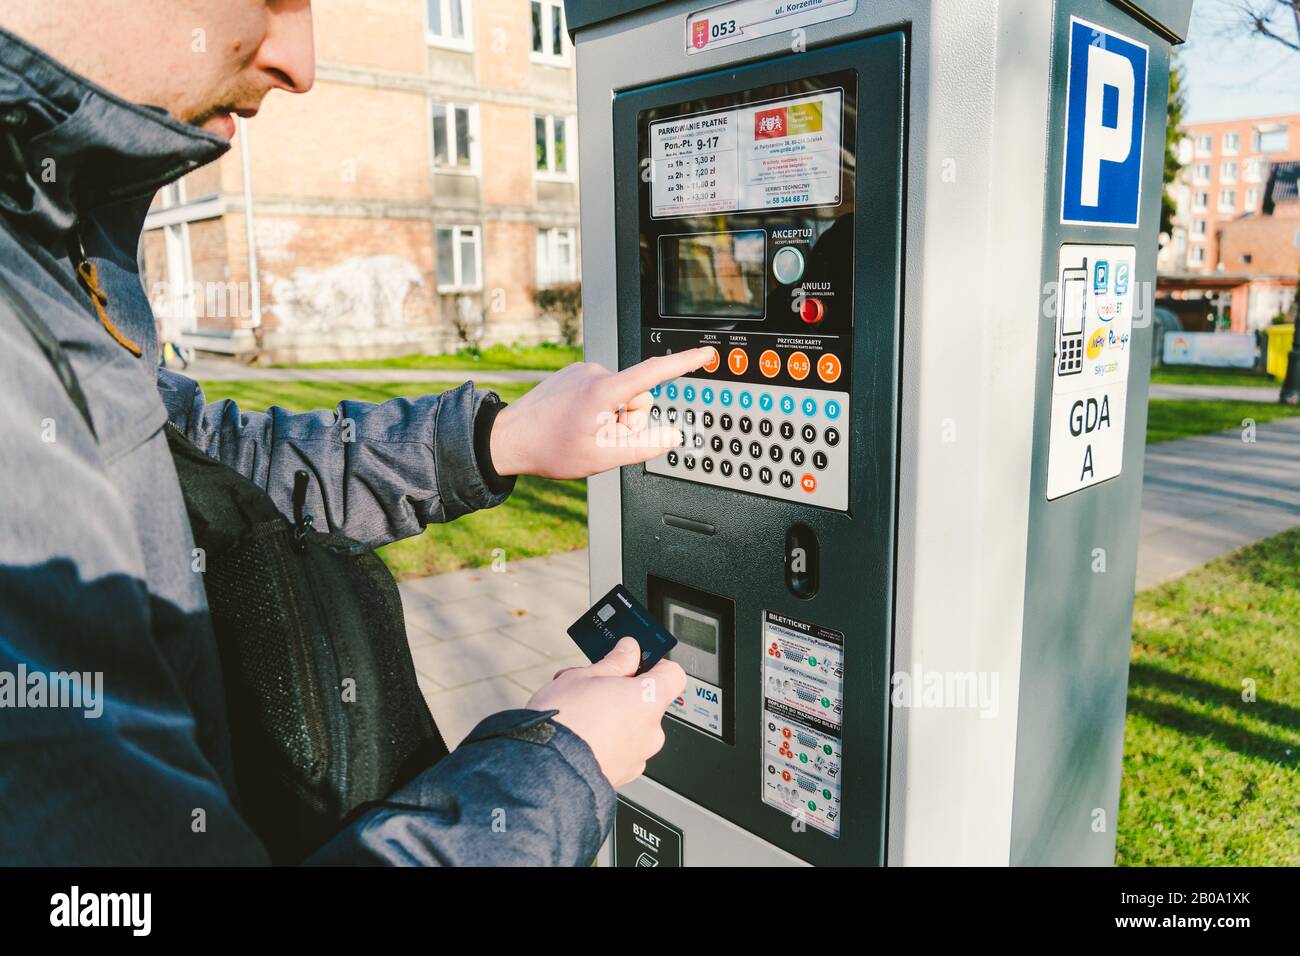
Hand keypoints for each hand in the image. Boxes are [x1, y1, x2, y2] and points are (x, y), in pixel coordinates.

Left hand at [488, 347, 714, 478]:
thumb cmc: (548, 449)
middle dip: (628, 421)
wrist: (507, 438)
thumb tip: (671, 436)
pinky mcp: (574, 375)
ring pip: (620, 397)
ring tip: (583, 432)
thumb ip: (643, 447)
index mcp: (604, 391)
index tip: (704, 354)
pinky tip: (574, 422)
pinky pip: (602, 392)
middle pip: (637, 398)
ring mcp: (583, 372)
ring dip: (611, 417)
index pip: (654, 373)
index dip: (683, 363)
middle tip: (600, 439)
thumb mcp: (602, 458)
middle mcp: (595, 374)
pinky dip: (597, 408)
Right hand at [527, 638, 686, 787]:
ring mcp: (638, 757)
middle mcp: (651, 731)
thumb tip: (628, 651)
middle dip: (623, 694)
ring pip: (632, 728)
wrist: (544, 770)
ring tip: (580, 715)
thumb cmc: (565, 722)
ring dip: (613, 720)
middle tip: (592, 688)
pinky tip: (581, 737)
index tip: (634, 661)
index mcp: (648, 700)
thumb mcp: (584, 677)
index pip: (673, 674)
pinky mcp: (622, 776)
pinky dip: (606, 743)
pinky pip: (620, 751)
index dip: (655, 665)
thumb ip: (615, 663)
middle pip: (647, 703)